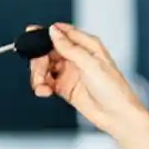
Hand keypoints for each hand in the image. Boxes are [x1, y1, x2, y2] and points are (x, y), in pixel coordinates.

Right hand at [29, 23, 147, 136]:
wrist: (117, 116)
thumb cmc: (114, 90)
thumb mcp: (91, 64)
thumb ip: (70, 47)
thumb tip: (54, 32)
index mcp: (87, 46)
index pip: (63, 33)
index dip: (46, 33)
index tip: (31, 34)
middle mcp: (78, 57)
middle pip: (48, 51)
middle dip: (39, 60)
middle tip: (39, 71)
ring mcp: (70, 73)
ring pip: (45, 67)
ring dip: (38, 75)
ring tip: (41, 86)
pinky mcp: (65, 88)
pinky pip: (46, 83)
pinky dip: (41, 86)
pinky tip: (44, 91)